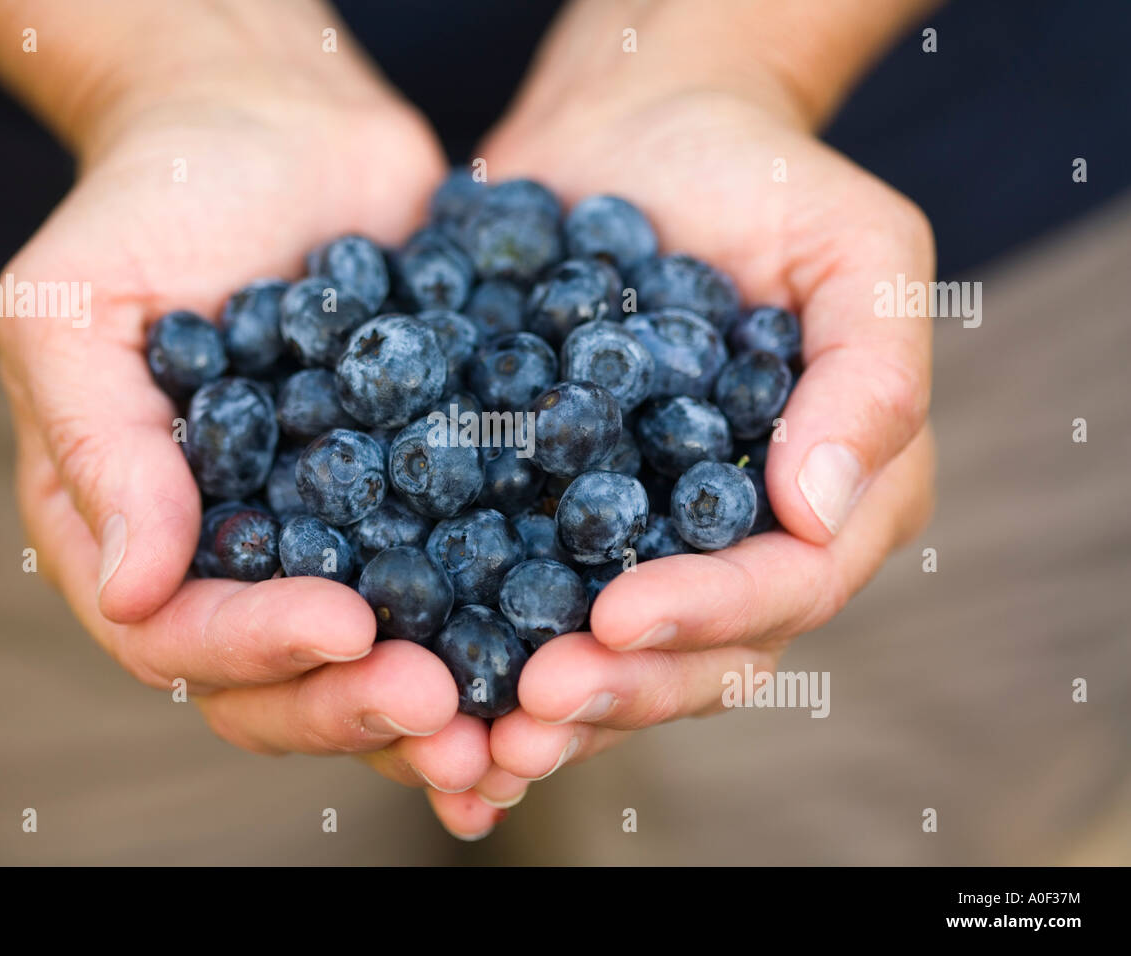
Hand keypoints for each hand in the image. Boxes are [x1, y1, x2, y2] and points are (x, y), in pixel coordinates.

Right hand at [0, 5, 500, 834]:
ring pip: (379, 661)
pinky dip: (511, 626)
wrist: (275, 126)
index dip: (257, 650)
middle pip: (283, 685)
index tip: (347, 626)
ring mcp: (334, 540)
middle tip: (444, 706)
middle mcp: (237, 562)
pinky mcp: (424, 500)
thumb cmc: (154, 203)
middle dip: (359, 706)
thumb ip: (103, 448)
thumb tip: (134, 590)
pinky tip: (579, 642)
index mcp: (137, 538)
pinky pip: (465, 579)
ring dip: (446, 705)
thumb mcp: (79, 310)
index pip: (177, 637)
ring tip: (520, 723)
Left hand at [476, 5, 934, 781]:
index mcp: (835, 498)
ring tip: (475, 731)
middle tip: (531, 707)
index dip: (708, 616)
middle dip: (617, 686)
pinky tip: (425, 672)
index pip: (786, 587)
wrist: (640, 132)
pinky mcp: (557, 513)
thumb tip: (817, 510)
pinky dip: (482, 643)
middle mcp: (742, 541)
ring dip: (547, 701)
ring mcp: (645, 538)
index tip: (619, 619)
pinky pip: (525, 593)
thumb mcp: (859, 247)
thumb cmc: (766, 179)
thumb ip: (869, 375)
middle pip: (697, 654)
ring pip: (610, 653)